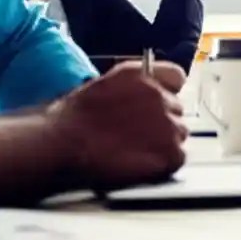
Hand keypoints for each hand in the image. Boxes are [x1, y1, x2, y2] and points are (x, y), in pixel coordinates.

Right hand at [45, 62, 187, 188]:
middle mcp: (158, 94)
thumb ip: (132, 88)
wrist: (62, 144)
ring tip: (134, 151)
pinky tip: (140, 164)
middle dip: (160, 122)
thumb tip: (144, 98)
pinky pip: (177, 158)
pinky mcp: (169, 152)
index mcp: (141, 75)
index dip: (167, 91)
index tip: (157, 104)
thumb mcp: (104, 87)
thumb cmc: (72, 120)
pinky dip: (163, 164)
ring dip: (163, 143)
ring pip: (178, 134)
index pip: (176, 77)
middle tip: (135, 136)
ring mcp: (167, 123)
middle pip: (176, 110)